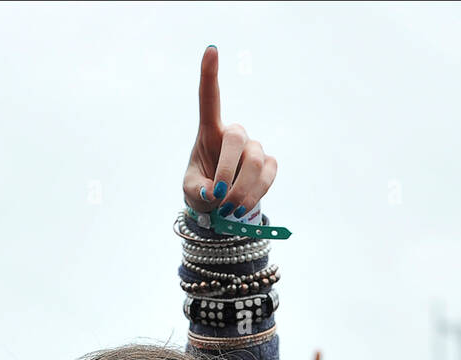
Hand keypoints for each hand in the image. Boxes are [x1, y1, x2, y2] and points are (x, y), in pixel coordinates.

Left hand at [182, 46, 276, 216]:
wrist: (221, 207)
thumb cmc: (202, 191)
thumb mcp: (191, 192)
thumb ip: (197, 191)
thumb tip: (214, 193)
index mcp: (209, 131)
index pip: (210, 98)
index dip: (210, 74)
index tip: (211, 49)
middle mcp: (234, 135)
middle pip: (236, 137)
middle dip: (228, 170)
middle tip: (219, 198)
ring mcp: (254, 148)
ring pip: (255, 161)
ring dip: (242, 190)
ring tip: (229, 210)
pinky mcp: (269, 164)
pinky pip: (268, 175)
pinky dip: (255, 194)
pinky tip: (242, 207)